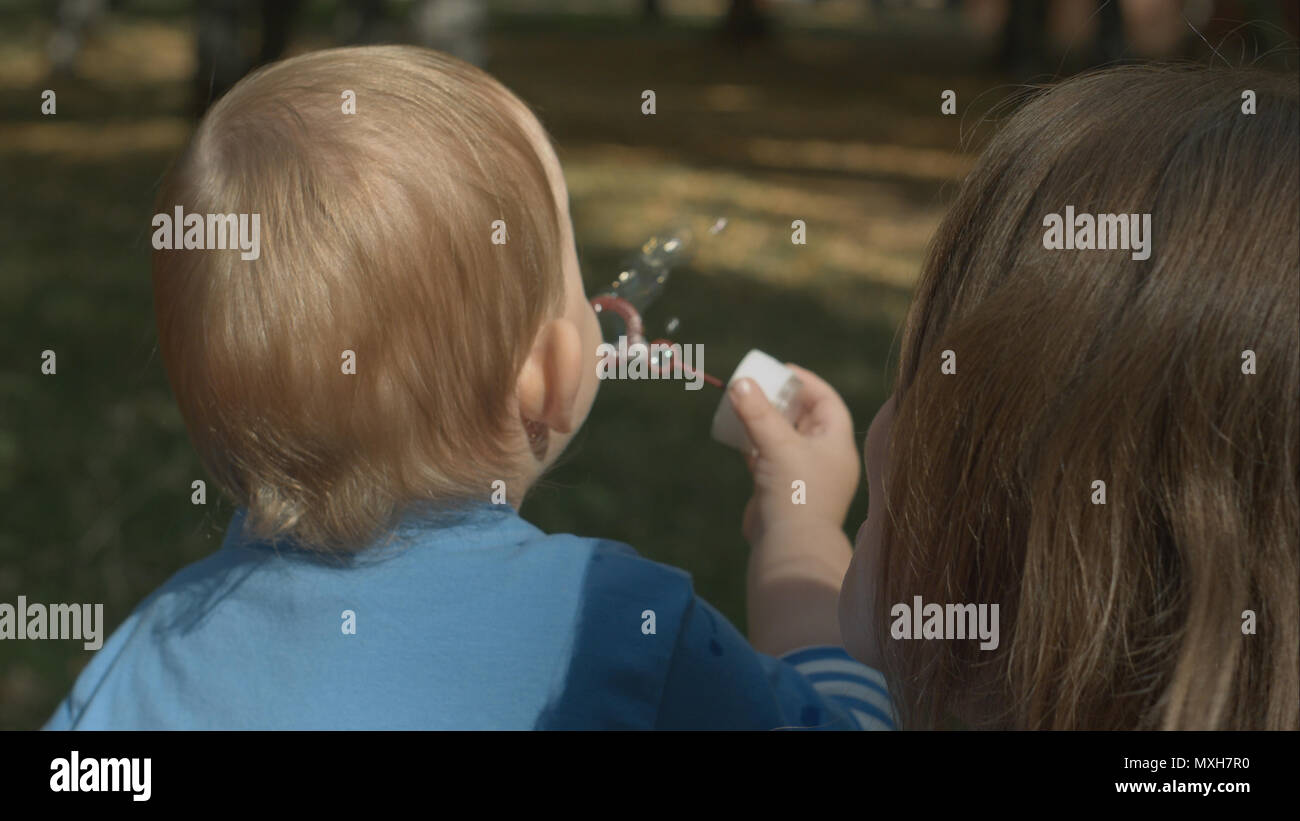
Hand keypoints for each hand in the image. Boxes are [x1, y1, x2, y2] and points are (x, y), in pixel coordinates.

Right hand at [729, 364, 859, 544]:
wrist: (788, 548)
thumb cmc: (795, 493)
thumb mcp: (777, 445)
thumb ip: (758, 413)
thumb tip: (739, 384)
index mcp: (836, 445)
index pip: (827, 402)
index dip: (807, 383)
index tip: (783, 370)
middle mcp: (823, 459)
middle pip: (805, 418)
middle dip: (782, 400)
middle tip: (759, 386)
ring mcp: (802, 476)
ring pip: (784, 439)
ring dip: (766, 422)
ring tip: (745, 405)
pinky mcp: (780, 490)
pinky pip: (768, 458)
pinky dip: (755, 444)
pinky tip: (737, 435)